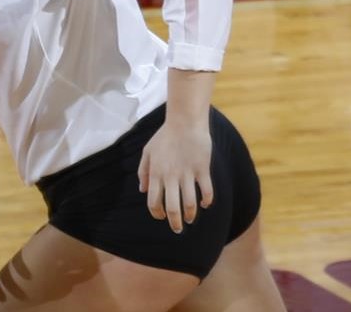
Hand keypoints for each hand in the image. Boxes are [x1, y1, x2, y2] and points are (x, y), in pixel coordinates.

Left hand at [138, 118, 213, 233]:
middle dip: (174, 223)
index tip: (161, 217)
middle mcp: (171, 176)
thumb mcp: (148, 151)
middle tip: (177, 229)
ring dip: (191, 215)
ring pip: (190, 203)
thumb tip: (143, 191)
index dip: (157, 214)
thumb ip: (143, 171)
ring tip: (190, 219)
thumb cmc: (165, 136)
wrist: (185, 121)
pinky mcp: (202, 169)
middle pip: (172, 208)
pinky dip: (207, 201)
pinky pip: (207, 191)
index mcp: (156, 173)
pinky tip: (205, 203)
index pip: (153, 202)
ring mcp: (187, 173)